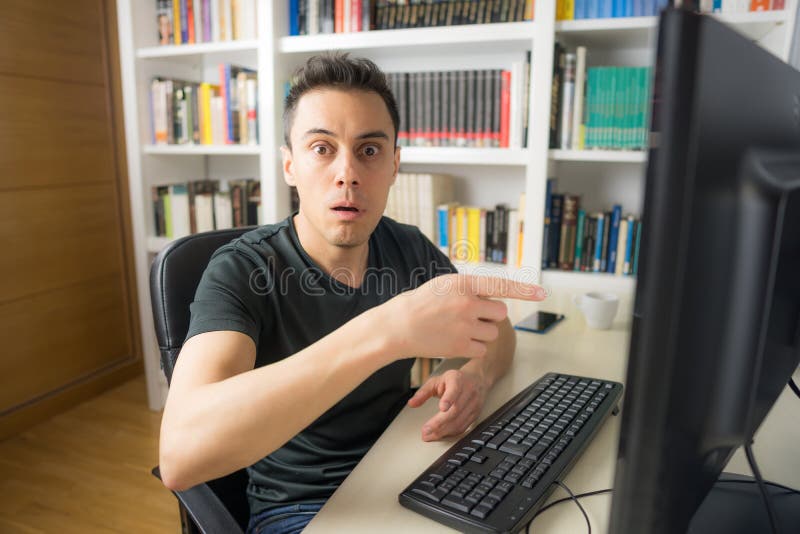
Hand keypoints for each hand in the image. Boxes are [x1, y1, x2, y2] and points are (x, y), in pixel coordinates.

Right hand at [381, 274, 544, 360]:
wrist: (399, 325)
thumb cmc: (424, 303)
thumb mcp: (446, 284)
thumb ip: (471, 288)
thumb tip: (497, 296)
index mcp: (464, 283)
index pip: (501, 285)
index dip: (524, 290)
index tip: (543, 293)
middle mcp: (467, 303)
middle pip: (501, 313)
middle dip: (491, 316)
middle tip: (471, 316)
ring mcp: (464, 326)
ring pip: (493, 332)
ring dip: (482, 332)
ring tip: (459, 328)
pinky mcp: (460, 346)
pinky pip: (482, 349)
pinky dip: (473, 348)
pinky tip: (456, 341)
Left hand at [407, 368, 487, 440]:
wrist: (477, 379)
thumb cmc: (455, 380)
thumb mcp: (438, 380)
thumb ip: (424, 392)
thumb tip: (411, 403)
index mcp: (458, 380)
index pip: (455, 389)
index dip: (449, 399)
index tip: (442, 408)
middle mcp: (468, 392)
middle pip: (455, 410)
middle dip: (439, 422)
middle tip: (426, 430)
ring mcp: (474, 404)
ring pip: (459, 421)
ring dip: (443, 431)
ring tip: (429, 435)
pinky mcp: (475, 414)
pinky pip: (463, 427)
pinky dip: (450, 432)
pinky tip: (440, 434)